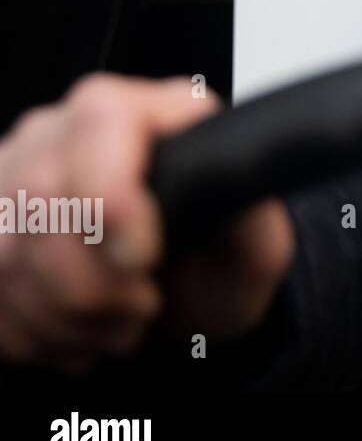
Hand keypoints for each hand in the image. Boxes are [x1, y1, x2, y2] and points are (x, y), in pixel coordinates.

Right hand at [0, 74, 293, 372]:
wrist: (187, 295)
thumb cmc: (219, 259)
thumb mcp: (258, 242)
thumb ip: (244, 204)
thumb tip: (218, 174)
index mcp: (151, 110)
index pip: (104, 119)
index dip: (111, 196)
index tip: (142, 259)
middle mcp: (73, 127)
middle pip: (42, 196)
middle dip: (92, 283)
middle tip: (142, 305)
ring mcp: (18, 169)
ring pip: (5, 252)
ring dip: (64, 315)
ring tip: (117, 320)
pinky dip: (30, 330)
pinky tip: (77, 327)